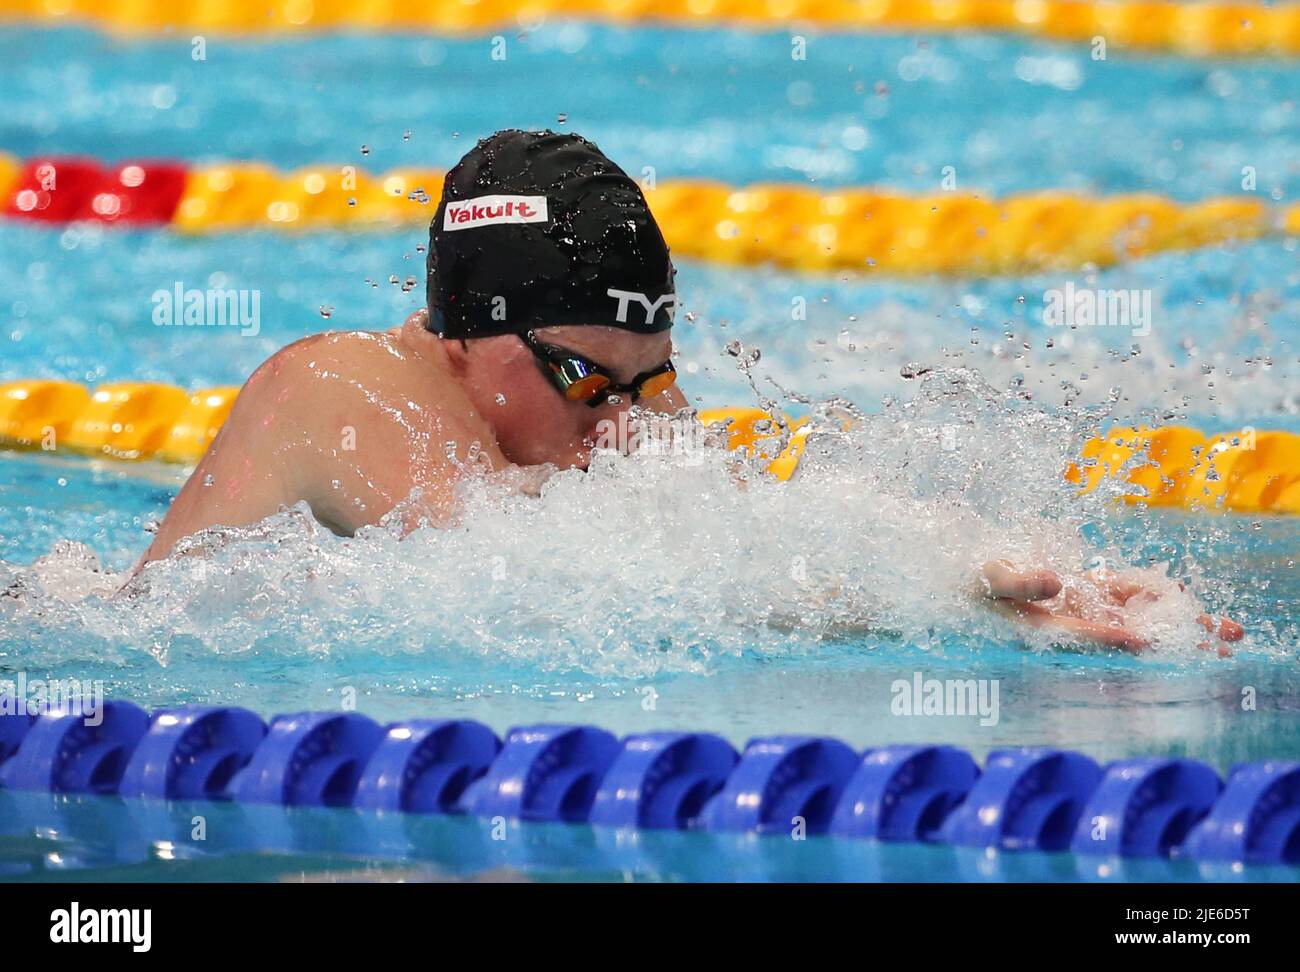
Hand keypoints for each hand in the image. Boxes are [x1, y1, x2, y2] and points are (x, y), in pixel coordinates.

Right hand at [978, 560, 1243, 654]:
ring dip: (1177, 619)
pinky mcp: (1083, 595)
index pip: (1084, 634)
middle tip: (1222, 647)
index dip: (1115, 638)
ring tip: (1225, 629)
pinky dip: (1148, 592)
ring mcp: (1080, 609)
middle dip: (1174, 639)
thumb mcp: (989, 577)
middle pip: (1130, 633)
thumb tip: (1054, 584)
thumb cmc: (972, 579)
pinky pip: (1121, 594)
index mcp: (1043, 629)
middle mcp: (1071, 625)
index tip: (1148, 642)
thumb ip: (1019, 582)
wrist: (967, 575)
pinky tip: (1175, 589)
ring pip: (1137, 615)